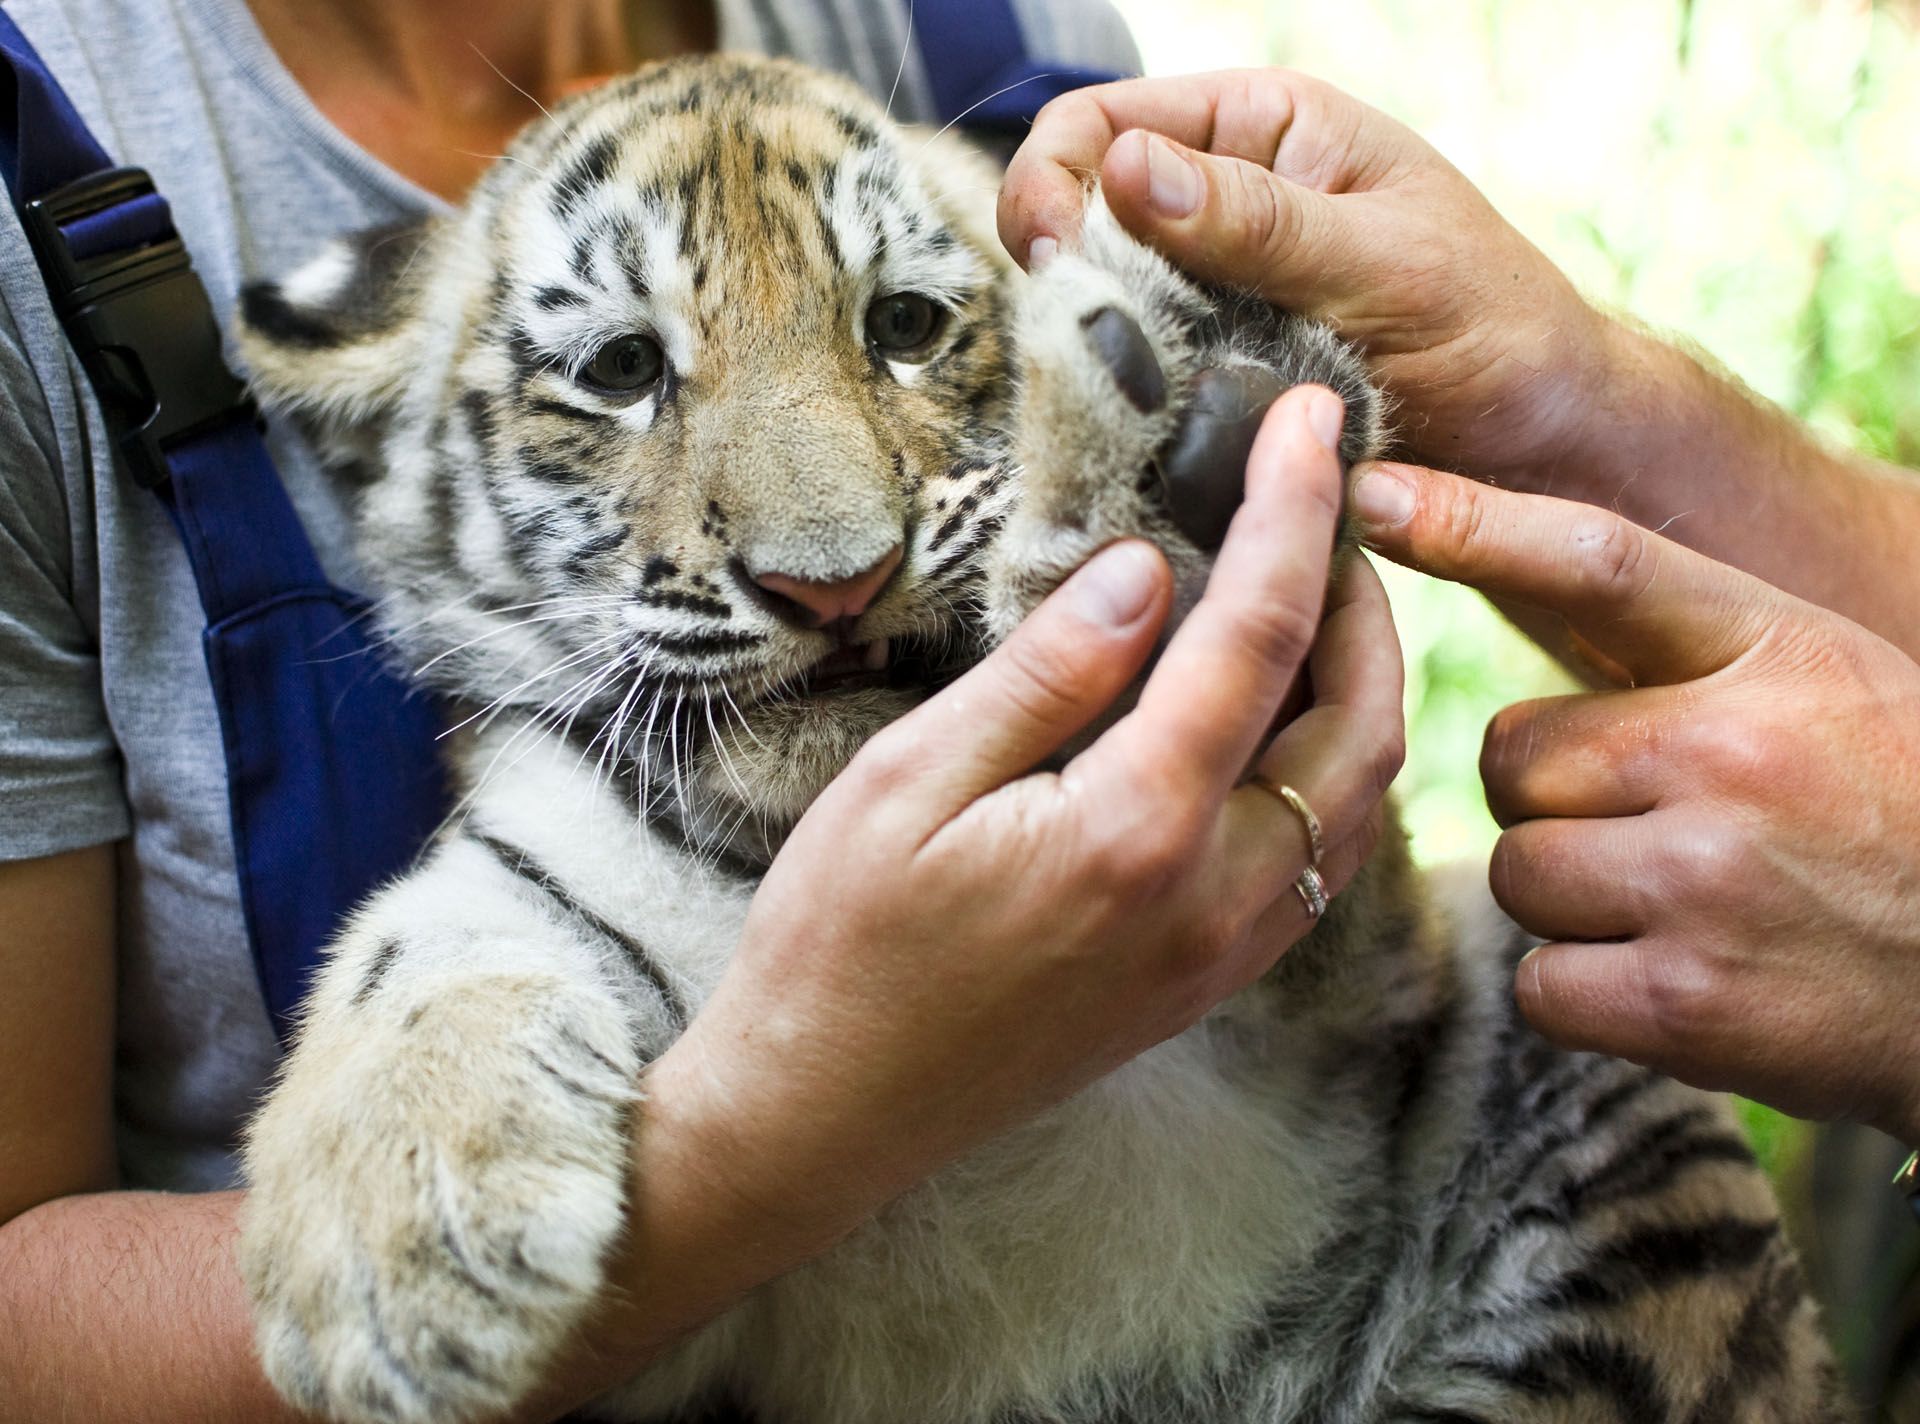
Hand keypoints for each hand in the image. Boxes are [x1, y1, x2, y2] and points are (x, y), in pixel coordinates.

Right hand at [646, 388, 1403, 1250]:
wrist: (826, 1117)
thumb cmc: (839, 946)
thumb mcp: (907, 782)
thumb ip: (1045, 673)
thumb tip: (1145, 571)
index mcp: (1136, 831)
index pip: (1258, 636)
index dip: (1295, 510)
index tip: (1308, 420)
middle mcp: (1211, 900)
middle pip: (1359, 721)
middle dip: (1363, 595)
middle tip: (1318, 506)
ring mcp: (1220, 956)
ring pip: (1355, 800)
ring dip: (1356, 684)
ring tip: (1300, 595)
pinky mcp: (1205, 984)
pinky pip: (1316, 860)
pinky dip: (1323, 766)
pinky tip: (1262, 720)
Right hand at [997, 70, 1616, 489]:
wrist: (1542, 445)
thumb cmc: (1496, 327)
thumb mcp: (1384, 261)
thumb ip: (1257, 221)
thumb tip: (1125, 169)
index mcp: (1262, 131)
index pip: (1102, 123)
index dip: (1054, 180)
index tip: (1053, 258)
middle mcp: (1219, 206)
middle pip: (1077, 217)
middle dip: (1067, 273)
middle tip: (1084, 339)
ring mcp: (1208, 297)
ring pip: (1095, 310)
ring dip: (1098, 351)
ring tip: (1128, 394)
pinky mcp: (1209, 378)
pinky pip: (1134, 384)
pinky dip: (1130, 407)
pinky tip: (1146, 431)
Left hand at [1350, 458, 1919, 1145]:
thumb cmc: (1895, 814)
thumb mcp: (1820, 683)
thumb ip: (1683, 649)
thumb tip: (1502, 599)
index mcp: (1774, 652)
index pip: (1598, 563)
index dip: (1474, 522)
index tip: (1374, 488)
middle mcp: (1731, 753)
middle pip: (1513, 757)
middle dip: (1556, 801)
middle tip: (1664, 831)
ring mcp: (1705, 879)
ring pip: (1520, 869)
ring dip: (1572, 900)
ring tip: (1685, 909)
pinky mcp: (1683, 1002)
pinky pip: (1540, 978)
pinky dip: (1587, 993)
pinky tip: (1678, 985)